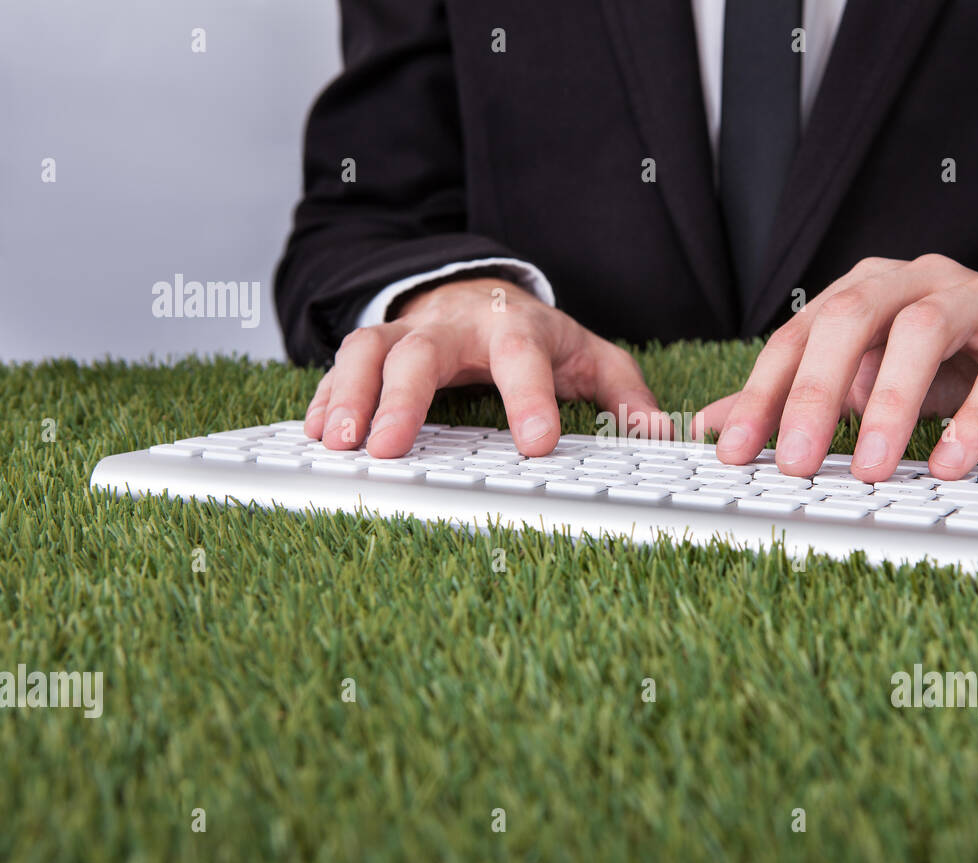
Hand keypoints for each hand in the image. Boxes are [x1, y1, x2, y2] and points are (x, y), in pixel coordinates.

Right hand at [304, 277, 667, 457]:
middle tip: (387, 450)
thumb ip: (621, 391)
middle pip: (422, 353)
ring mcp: (407, 332)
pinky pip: (338, 366)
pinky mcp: (374, 346)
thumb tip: (656, 431)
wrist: (479, 293)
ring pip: (366, 352)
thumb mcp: (587, 356)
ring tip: (337, 444)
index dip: (529, 400)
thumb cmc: (535, 335)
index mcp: (515, 328)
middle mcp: (454, 325)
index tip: (536, 446)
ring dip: (347, 396)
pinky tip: (316, 434)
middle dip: (403, 400)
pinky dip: (323, 398)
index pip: (523, 359)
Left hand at [693, 254, 977, 479]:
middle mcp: (917, 283)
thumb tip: (714, 425)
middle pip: (853, 317)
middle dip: (814, 392)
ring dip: (891, 404)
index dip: (762, 392)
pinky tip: (950, 464)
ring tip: (869, 470)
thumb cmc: (953, 364)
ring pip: (924, 332)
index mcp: (868, 291)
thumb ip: (797, 396)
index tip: (732, 451)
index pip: (799, 334)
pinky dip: (975, 419)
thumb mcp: (870, 377)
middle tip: (793, 463)